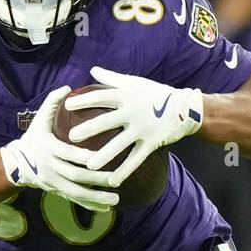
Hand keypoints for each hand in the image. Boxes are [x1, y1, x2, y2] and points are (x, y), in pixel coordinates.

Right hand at [0, 85, 118, 210]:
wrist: (17, 163)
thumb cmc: (33, 137)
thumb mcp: (39, 118)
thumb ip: (52, 102)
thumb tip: (68, 87)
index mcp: (47, 148)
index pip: (67, 154)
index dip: (82, 157)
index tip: (98, 157)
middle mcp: (50, 167)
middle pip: (75, 176)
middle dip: (95, 179)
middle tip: (114, 180)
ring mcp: (54, 182)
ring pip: (76, 192)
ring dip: (96, 197)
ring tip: (115, 200)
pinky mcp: (57, 191)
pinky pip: (75, 200)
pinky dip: (90, 205)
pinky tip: (106, 208)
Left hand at [67, 66, 202, 186]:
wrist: (184, 108)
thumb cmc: (155, 93)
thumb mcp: (134, 82)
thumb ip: (111, 78)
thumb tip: (92, 69)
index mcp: (126, 96)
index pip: (101, 96)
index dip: (84, 101)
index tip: (66, 106)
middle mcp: (132, 112)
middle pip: (107, 121)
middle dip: (89, 129)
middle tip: (71, 137)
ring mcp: (142, 129)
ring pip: (120, 144)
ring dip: (104, 156)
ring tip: (88, 166)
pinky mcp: (150, 142)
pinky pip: (135, 159)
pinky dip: (124, 171)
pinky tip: (112, 181)